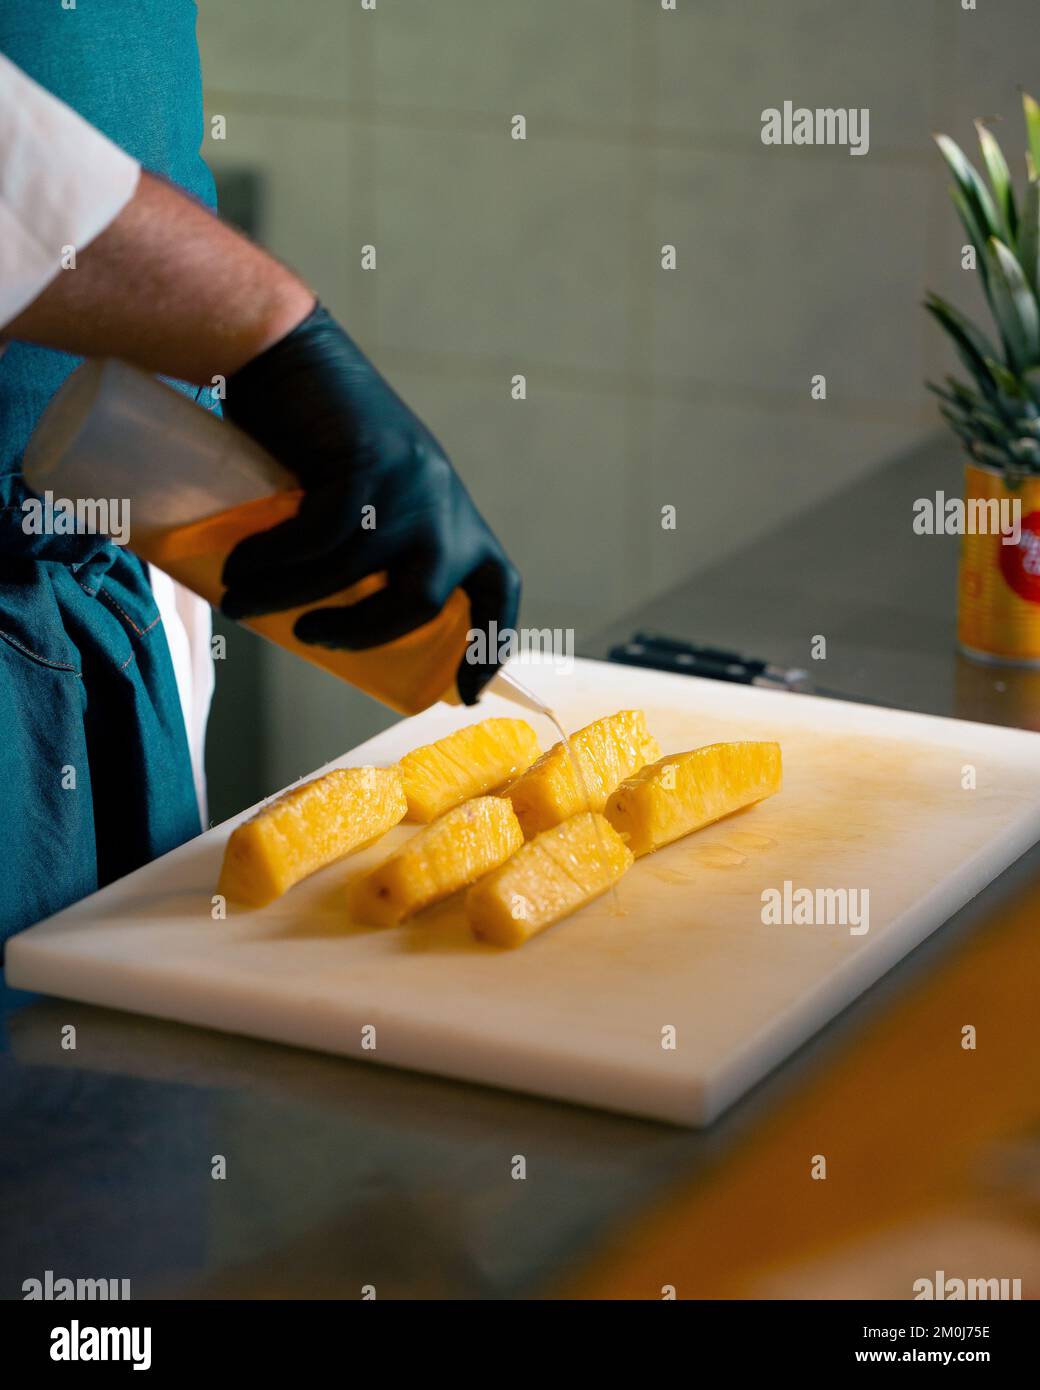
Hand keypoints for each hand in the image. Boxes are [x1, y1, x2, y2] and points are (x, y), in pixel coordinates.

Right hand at [220, 304, 520, 703]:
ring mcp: (407, 482)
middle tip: (313, 639)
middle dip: (366, 635)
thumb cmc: (310, 431)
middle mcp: (442, 502)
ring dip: (292, 599)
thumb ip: (361, 544)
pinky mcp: (363, 463)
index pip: (497, 588)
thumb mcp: (359, 493)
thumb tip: (320, 616)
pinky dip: (272, 562)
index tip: (466, 692)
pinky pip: (318, 537)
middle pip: (424, 599)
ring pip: (356, 571)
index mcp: (453, 513)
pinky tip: (238, 571)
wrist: (283, 346)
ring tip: (243, 604)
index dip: (488, 646)